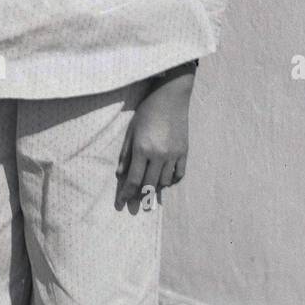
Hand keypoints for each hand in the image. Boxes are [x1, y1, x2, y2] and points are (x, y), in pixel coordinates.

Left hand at [115, 71, 193, 212]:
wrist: (170, 98)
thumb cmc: (147, 112)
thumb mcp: (131, 131)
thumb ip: (126, 154)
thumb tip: (120, 174)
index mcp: (142, 150)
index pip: (133, 180)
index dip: (126, 194)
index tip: (121, 204)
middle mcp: (159, 155)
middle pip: (149, 185)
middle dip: (139, 198)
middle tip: (134, 207)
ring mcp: (173, 154)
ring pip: (164, 182)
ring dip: (155, 188)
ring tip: (149, 190)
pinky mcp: (184, 151)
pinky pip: (179, 174)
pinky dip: (172, 180)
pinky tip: (165, 180)